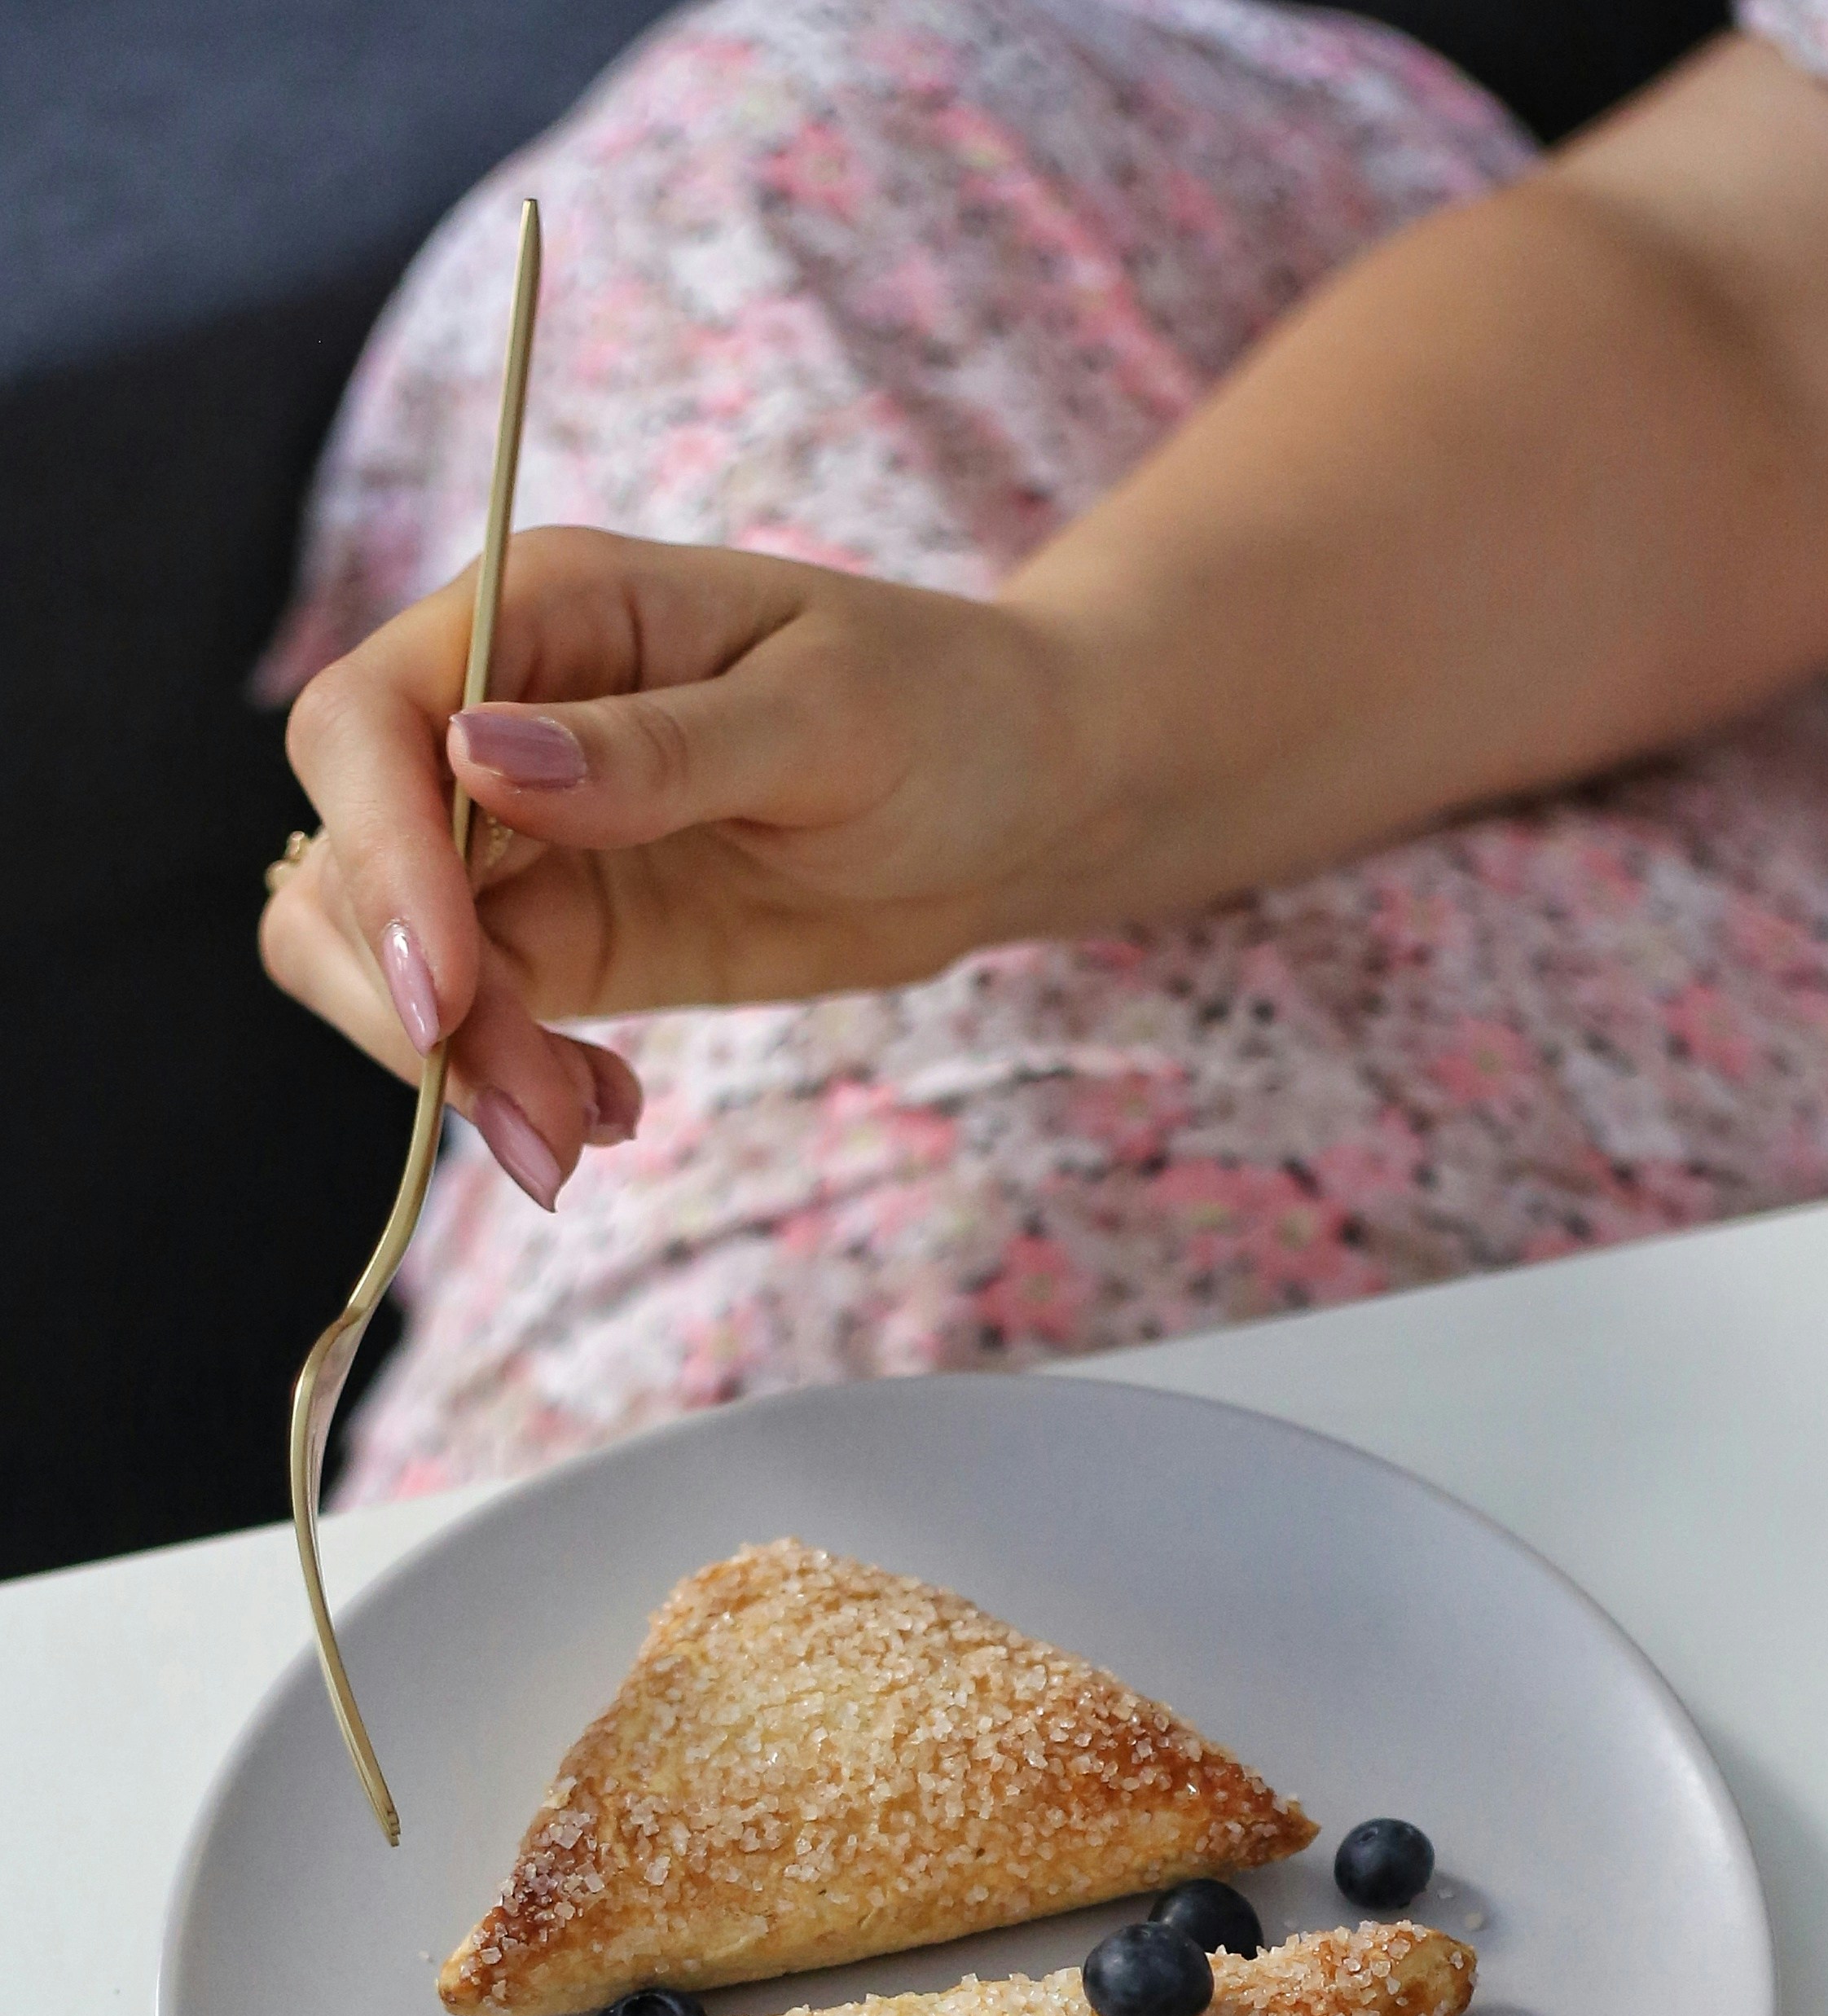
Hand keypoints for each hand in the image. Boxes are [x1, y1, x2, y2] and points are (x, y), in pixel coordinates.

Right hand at [261, 527, 1098, 1205]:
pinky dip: (511, 1085)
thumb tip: (481, 757)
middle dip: (409, 1003)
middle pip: (346, 864)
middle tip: (534, 1113)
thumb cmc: (947, 712)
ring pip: (385, 963)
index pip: (368, 726)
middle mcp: (497, 723)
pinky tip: (610, 1109)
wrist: (1023, 803)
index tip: (449, 991)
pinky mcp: (561, 941)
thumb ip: (655, 746)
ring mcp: (519, 843)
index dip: (378, 860)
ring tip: (580, 1131)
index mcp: (543, 614)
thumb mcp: (826, 716)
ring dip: (456, 1068)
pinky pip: (470, 1025)